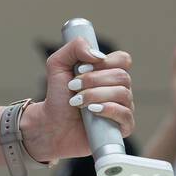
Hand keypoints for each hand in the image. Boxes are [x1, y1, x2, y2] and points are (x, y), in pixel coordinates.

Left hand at [22, 38, 134, 161]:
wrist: (50, 124)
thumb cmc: (58, 96)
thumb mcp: (57, 65)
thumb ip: (74, 48)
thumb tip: (97, 54)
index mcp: (109, 73)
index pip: (123, 60)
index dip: (104, 62)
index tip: (81, 69)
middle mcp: (119, 90)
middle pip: (122, 76)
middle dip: (93, 80)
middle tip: (73, 87)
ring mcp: (123, 108)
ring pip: (123, 94)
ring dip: (95, 95)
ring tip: (76, 101)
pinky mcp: (122, 128)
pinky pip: (126, 115)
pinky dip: (108, 110)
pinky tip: (92, 111)